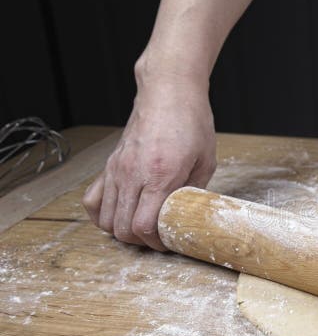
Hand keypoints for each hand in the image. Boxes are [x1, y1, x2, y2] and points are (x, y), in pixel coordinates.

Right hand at [82, 64, 215, 250]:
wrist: (168, 92)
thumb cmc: (191, 122)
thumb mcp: (207, 161)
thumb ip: (196, 191)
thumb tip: (190, 216)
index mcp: (161, 175)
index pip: (143, 225)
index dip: (155, 242)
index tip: (169, 241)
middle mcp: (133, 174)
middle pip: (122, 228)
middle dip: (141, 241)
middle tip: (158, 237)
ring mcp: (117, 170)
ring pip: (106, 219)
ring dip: (123, 230)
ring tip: (142, 227)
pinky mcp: (109, 165)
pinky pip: (93, 200)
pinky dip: (103, 214)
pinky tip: (120, 214)